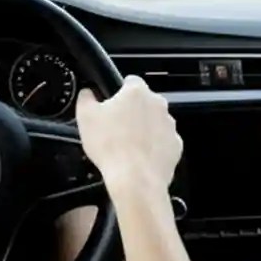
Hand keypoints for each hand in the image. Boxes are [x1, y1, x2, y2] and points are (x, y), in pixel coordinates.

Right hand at [76, 75, 181, 197]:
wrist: (135, 179)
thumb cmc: (111, 147)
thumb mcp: (85, 117)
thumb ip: (86, 98)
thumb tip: (88, 93)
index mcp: (137, 92)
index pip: (129, 81)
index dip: (118, 92)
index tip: (110, 105)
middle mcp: (158, 104)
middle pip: (143, 102)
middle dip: (131, 112)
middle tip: (115, 128)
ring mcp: (170, 125)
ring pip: (154, 122)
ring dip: (143, 129)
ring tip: (126, 146)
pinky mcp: (176, 145)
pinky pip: (163, 141)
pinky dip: (153, 147)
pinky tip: (139, 157)